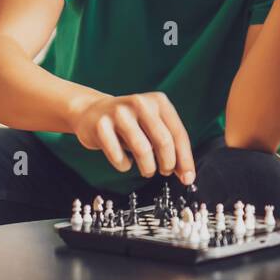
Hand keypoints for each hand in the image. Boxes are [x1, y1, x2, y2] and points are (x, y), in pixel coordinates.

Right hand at [73, 92, 195, 183]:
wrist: (92, 111)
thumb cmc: (129, 123)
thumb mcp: (152, 126)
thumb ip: (169, 145)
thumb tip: (185, 173)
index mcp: (158, 101)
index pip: (178, 133)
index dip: (185, 159)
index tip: (188, 178)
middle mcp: (140, 103)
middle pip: (163, 141)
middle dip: (168, 163)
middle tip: (165, 172)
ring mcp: (119, 113)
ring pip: (142, 149)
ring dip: (148, 167)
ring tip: (148, 170)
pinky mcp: (101, 126)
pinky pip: (118, 156)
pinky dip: (125, 165)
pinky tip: (125, 161)